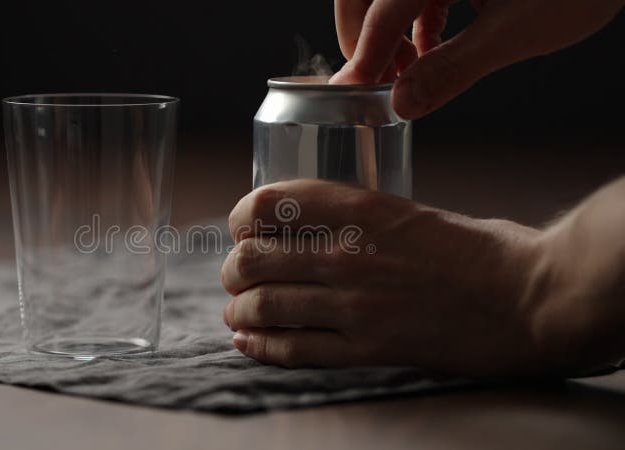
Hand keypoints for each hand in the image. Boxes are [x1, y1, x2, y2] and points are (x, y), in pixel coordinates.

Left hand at [220, 179, 556, 375]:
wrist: (528, 298)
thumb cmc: (476, 250)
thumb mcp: (407, 211)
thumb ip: (354, 218)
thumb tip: (303, 228)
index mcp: (360, 209)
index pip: (268, 204)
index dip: (241, 217)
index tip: (241, 227)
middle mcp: (348, 254)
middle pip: (253, 259)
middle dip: (235, 269)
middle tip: (239, 274)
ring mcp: (355, 305)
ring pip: (264, 306)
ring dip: (240, 309)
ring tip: (239, 311)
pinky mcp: (368, 348)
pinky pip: (293, 350)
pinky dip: (260, 347)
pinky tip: (249, 342)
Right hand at [330, 0, 623, 118]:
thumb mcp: (516, 29)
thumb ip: (453, 68)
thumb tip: (404, 103)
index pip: (381, 10)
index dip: (364, 57)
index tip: (350, 95)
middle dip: (365, 40)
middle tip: (375, 83)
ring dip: (387, 33)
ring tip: (405, 72)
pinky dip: (415, 19)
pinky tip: (429, 46)